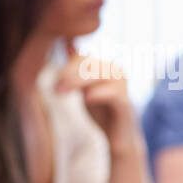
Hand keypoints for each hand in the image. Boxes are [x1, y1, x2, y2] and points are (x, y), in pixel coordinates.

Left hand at [54, 39, 138, 153]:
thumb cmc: (101, 112)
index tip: (55, 83)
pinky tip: (86, 99)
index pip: (83, 56)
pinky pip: (114, 93)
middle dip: (70, 74)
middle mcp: (116, 71)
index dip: (67, 66)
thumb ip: (77, 69)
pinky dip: (98, 93)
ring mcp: (123, 86)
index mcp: (104, 66)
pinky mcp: (126, 103)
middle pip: (90, 63)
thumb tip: (67, 44)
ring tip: (63, 93)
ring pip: (101, 74)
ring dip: (79, 82)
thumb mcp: (84, 88)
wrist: (117, 138)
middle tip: (56, 89)